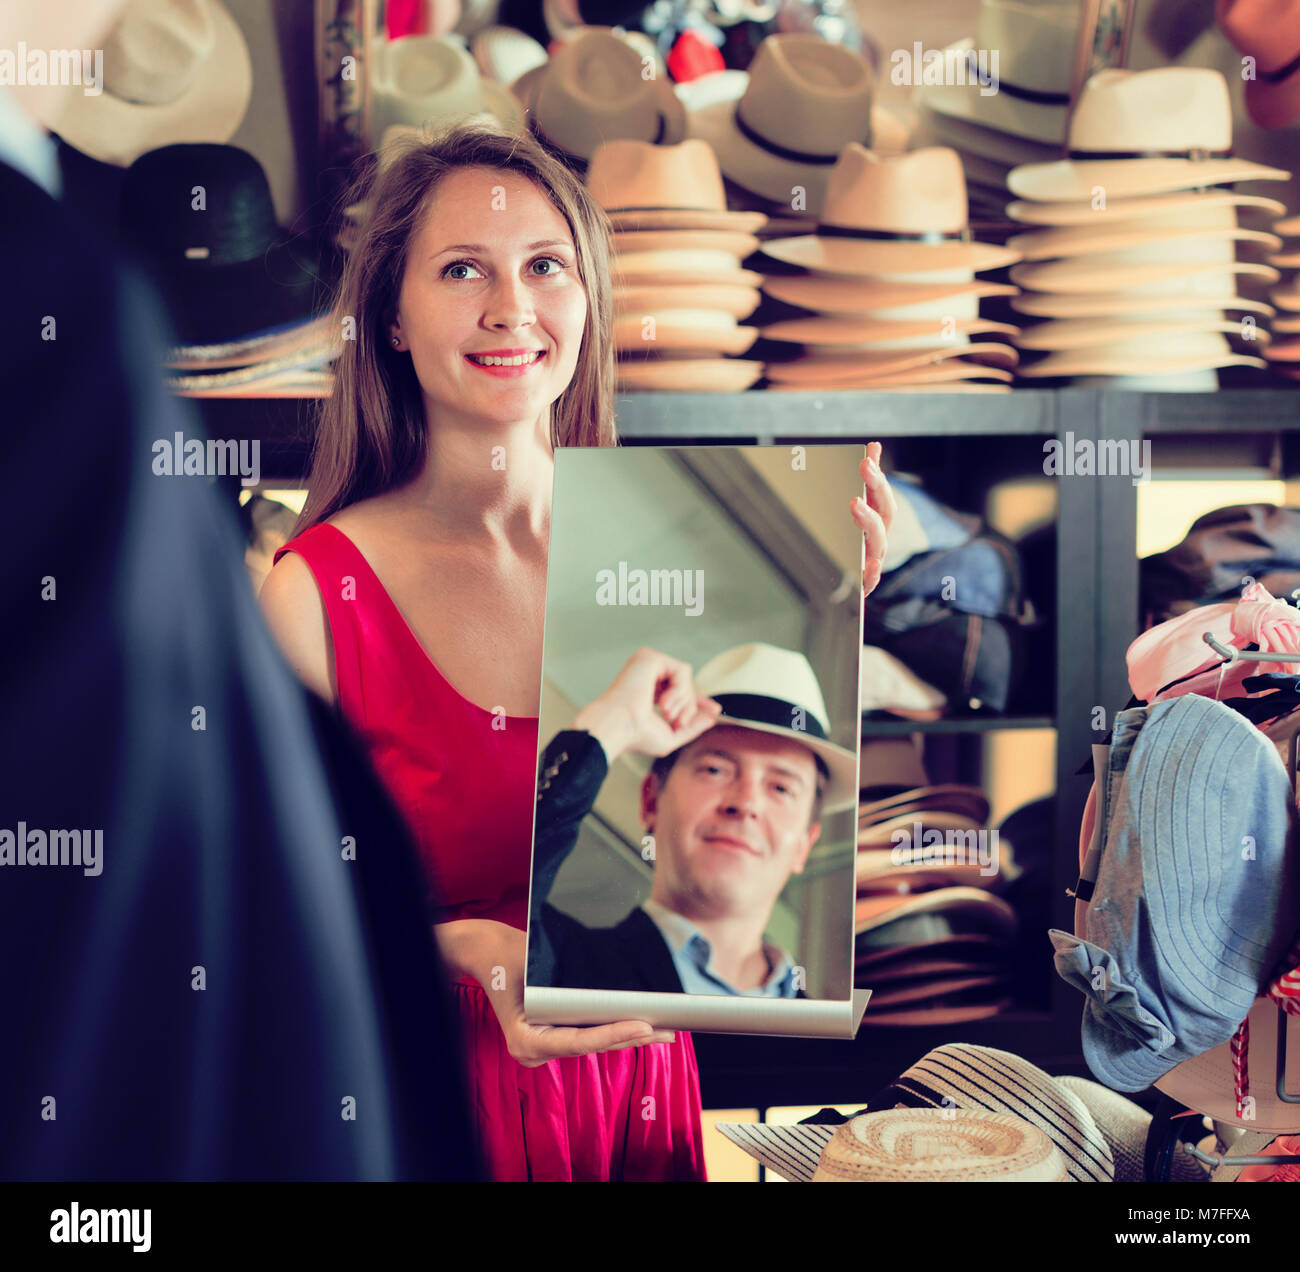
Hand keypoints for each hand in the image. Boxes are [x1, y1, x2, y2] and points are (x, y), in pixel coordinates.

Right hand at [435, 920, 675, 1067]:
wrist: (488, 952)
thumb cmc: (506, 956)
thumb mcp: (534, 964)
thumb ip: (566, 983)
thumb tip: (611, 984)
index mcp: (525, 1040)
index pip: (578, 1042)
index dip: (614, 1035)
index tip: (644, 1025)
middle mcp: (534, 1052)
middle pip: (592, 1046)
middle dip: (631, 1038)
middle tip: (668, 1031)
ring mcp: (543, 1047)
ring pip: (593, 1043)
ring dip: (628, 1036)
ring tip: (664, 1031)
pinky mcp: (553, 1035)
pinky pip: (587, 1036)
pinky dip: (613, 1029)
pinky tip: (641, 1026)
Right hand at [572, 647, 722, 763]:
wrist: (617, 728)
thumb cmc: (635, 736)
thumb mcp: (670, 736)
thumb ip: (691, 727)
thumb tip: (711, 718)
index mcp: (646, 690)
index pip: (678, 689)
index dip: (698, 700)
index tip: (715, 710)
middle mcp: (645, 674)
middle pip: (686, 684)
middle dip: (689, 706)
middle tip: (677, 722)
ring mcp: (646, 664)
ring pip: (685, 677)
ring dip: (684, 701)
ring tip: (668, 715)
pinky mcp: (649, 658)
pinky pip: (682, 670)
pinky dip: (680, 691)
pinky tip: (663, 704)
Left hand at [852, 441, 895, 597]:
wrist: (838, 584)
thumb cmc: (847, 544)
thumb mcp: (854, 511)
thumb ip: (865, 482)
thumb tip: (874, 446)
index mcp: (875, 520)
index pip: (881, 494)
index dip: (877, 475)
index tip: (867, 456)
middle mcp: (878, 539)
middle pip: (885, 512)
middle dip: (877, 487)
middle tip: (865, 467)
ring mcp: (873, 560)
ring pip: (879, 541)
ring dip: (869, 520)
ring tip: (855, 503)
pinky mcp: (863, 584)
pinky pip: (870, 580)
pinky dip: (871, 572)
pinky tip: (868, 563)